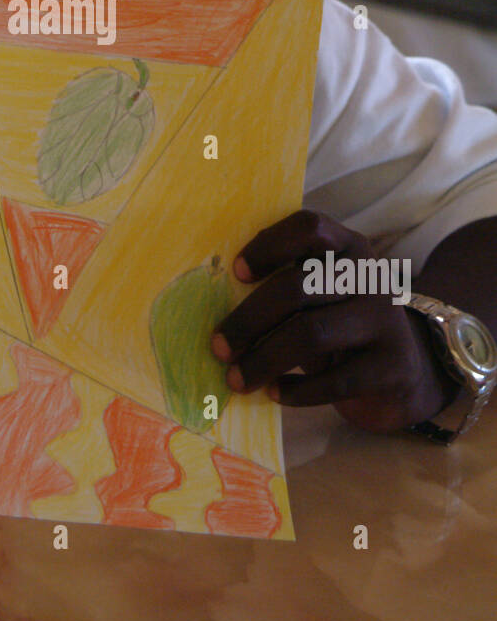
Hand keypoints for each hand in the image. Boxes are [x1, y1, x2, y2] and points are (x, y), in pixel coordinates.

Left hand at [211, 211, 458, 433]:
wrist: (404, 371)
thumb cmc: (339, 325)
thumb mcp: (318, 296)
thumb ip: (284, 286)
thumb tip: (215, 302)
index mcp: (346, 246)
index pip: (308, 227)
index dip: (268, 245)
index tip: (236, 274)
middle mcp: (369, 275)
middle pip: (298, 287)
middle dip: (249, 320)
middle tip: (219, 346)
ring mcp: (385, 319)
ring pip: (312, 333)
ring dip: (264, 359)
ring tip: (236, 378)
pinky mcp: (393, 366)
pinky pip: (335, 379)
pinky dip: (297, 390)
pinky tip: (274, 393)